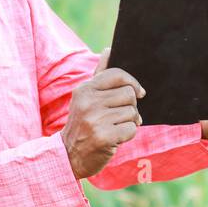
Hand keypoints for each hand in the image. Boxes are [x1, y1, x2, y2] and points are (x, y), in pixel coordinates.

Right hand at [61, 47, 144, 178]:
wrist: (69, 155)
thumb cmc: (82, 124)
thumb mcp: (85, 98)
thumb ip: (99, 75)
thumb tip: (109, 50)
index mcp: (84, 89)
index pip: (117, 74)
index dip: (132, 82)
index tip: (138, 93)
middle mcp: (88, 102)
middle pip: (129, 94)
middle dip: (131, 107)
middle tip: (122, 116)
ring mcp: (95, 119)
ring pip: (132, 113)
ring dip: (130, 122)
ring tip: (116, 128)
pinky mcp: (104, 137)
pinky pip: (131, 129)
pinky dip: (128, 135)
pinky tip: (116, 139)